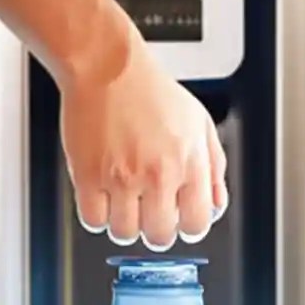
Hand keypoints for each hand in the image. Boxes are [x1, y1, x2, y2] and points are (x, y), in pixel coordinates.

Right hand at [60, 45, 227, 250]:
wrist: (107, 66)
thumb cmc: (151, 92)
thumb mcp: (200, 125)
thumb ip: (214, 169)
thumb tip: (215, 206)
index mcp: (189, 163)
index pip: (196, 224)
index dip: (187, 228)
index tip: (178, 221)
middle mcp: (158, 173)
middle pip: (159, 237)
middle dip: (155, 231)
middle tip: (148, 214)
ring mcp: (122, 177)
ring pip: (124, 234)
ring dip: (124, 225)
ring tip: (123, 203)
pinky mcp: (88, 175)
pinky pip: (93, 221)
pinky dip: (97, 217)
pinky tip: (102, 198)